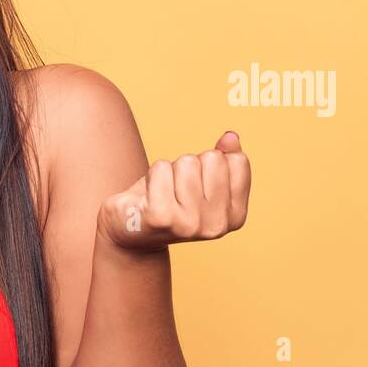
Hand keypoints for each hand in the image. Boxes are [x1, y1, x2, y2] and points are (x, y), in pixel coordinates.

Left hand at [97, 131, 250, 252]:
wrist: (130, 230)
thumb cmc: (169, 200)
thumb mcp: (203, 180)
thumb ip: (225, 159)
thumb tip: (230, 136)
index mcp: (235, 217)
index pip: (237, 161)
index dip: (211, 163)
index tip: (197, 185)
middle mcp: (216, 225)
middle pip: (213, 159)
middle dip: (191, 165)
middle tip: (176, 189)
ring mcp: (190, 224)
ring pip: (187, 162)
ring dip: (170, 170)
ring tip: (162, 193)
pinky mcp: (161, 217)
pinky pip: (161, 168)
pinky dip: (152, 174)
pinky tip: (147, 197)